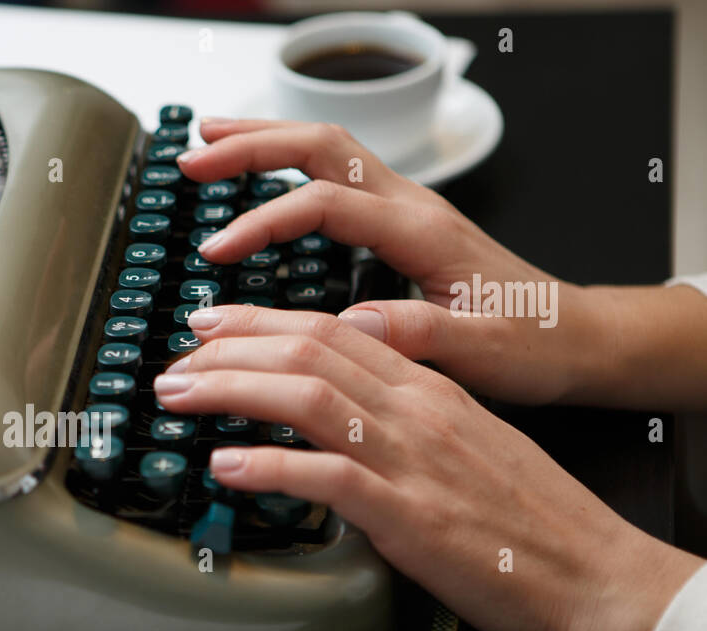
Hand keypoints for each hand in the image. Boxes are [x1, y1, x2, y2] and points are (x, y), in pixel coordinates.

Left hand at [154, 306, 703, 630]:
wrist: (600, 580)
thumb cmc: (535, 525)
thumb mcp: (466, 453)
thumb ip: (403, 432)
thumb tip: (339, 439)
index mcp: (433, 390)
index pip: (335, 330)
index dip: (262, 322)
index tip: (212, 325)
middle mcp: (419, 410)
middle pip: (310, 349)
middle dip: (229, 347)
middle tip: (175, 359)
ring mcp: (413, 459)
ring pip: (307, 396)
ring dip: (231, 389)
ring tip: (178, 395)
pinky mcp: (410, 515)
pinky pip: (326, 477)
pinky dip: (268, 466)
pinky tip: (225, 466)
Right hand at [175, 119, 706, 409]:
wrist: (575, 337)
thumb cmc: (533, 344)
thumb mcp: (483, 350)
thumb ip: (421, 334)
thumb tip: (352, 325)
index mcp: (423, 231)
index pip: (326, 202)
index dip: (265, 219)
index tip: (216, 249)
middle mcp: (412, 206)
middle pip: (322, 146)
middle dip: (251, 146)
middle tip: (193, 159)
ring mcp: (405, 208)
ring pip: (328, 148)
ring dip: (265, 141)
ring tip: (209, 142)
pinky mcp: (401, 222)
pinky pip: (335, 176)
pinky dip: (288, 166)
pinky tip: (260, 178)